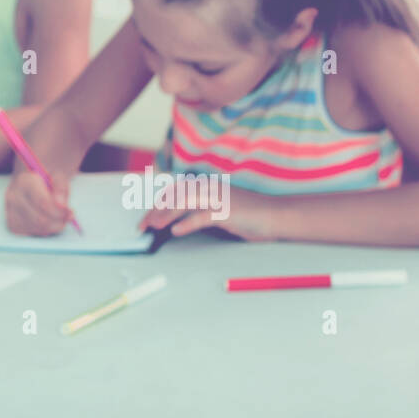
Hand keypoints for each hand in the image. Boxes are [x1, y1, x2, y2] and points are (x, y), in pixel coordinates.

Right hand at [4, 166, 75, 235]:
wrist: (31, 181)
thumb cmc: (46, 179)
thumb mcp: (58, 176)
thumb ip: (61, 188)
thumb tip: (61, 205)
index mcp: (24, 181)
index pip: (43, 203)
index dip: (60, 211)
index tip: (71, 212)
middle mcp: (13, 196)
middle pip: (40, 219)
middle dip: (58, 221)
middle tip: (68, 218)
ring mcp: (10, 211)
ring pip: (36, 228)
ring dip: (52, 227)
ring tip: (59, 219)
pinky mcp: (11, 223)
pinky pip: (31, 233)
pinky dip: (44, 231)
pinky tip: (48, 222)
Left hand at [139, 185, 276, 242]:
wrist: (275, 214)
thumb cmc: (248, 214)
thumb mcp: (219, 208)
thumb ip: (200, 210)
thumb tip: (176, 221)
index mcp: (205, 185)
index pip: (174, 193)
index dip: (158, 205)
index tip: (146, 219)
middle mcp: (208, 188)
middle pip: (174, 197)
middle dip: (156, 211)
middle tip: (143, 226)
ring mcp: (216, 198)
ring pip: (183, 204)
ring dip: (166, 216)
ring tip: (153, 227)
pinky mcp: (225, 211)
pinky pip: (201, 217)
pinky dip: (186, 224)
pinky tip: (175, 232)